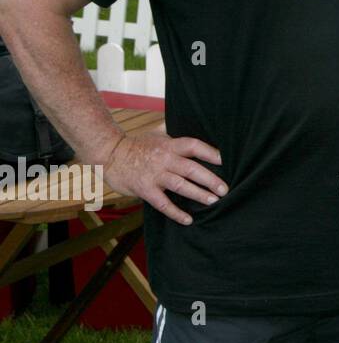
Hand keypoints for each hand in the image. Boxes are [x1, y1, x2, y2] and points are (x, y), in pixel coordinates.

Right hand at [102, 129, 225, 225]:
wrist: (109, 155)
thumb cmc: (136, 144)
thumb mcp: (157, 133)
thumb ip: (175, 131)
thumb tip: (194, 122)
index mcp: (169, 145)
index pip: (194, 146)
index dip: (210, 152)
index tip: (225, 160)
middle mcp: (164, 159)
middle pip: (191, 169)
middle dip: (210, 179)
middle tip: (224, 189)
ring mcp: (154, 175)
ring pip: (180, 186)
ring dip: (198, 194)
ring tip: (213, 201)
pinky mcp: (145, 189)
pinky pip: (163, 204)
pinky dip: (176, 213)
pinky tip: (188, 220)